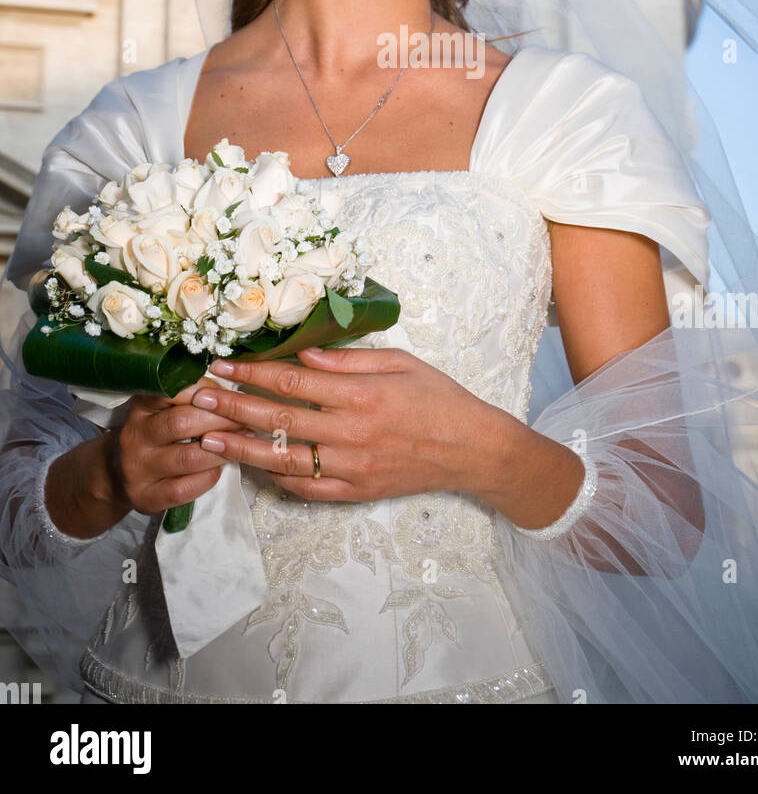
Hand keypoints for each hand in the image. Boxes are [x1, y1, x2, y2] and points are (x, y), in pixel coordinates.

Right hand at [102, 374, 254, 516]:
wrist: (114, 474)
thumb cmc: (153, 433)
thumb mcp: (160, 408)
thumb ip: (189, 397)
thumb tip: (232, 389)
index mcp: (141, 406)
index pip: (171, 390)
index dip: (205, 390)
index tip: (227, 393)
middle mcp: (135, 435)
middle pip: (180, 423)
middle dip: (220, 420)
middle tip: (244, 419)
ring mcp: (139, 468)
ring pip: (186, 457)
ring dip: (221, 450)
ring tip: (241, 443)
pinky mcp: (146, 497)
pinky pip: (184, 488)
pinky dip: (208, 477)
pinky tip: (220, 468)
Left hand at [190, 345, 508, 502]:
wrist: (471, 449)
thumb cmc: (438, 397)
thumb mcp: (400, 362)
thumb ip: (349, 358)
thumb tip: (302, 353)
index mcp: (361, 394)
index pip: (292, 381)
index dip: (252, 372)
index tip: (222, 364)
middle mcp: (351, 432)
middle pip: (278, 419)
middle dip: (232, 406)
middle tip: (197, 398)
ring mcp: (351, 467)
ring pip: (282, 459)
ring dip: (240, 449)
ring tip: (206, 439)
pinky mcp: (356, 492)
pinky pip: (306, 488)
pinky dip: (276, 479)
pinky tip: (251, 468)